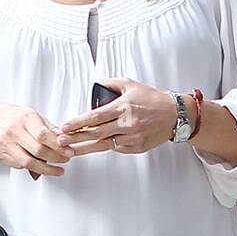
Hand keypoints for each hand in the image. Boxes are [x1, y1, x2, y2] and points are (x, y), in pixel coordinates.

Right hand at [0, 103, 73, 179]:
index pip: (43, 135)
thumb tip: (66, 140)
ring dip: (46, 169)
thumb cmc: (14, 117)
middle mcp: (13, 130)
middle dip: (56, 158)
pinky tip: (40, 166)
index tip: (69, 152)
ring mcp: (4, 143)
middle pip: (38, 150)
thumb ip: (50, 128)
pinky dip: (32, 167)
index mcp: (25, 118)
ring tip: (57, 170)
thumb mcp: (33, 115)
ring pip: (28, 162)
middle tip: (66, 160)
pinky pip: (19, 165)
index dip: (58, 146)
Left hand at [57, 77, 178, 155]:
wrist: (175, 114)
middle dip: (76, 138)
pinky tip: (95, 147)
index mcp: (124, 107)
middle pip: (96, 133)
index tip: (66, 127)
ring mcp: (133, 137)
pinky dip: (106, 147)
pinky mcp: (138, 147)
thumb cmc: (153, 99)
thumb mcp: (131, 85)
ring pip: (104, 145)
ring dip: (86, 148)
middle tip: (61, 141)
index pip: (95, 116)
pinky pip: (117, 148)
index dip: (78, 122)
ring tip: (71, 151)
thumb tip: (95, 85)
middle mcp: (128, 124)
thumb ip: (111, 84)